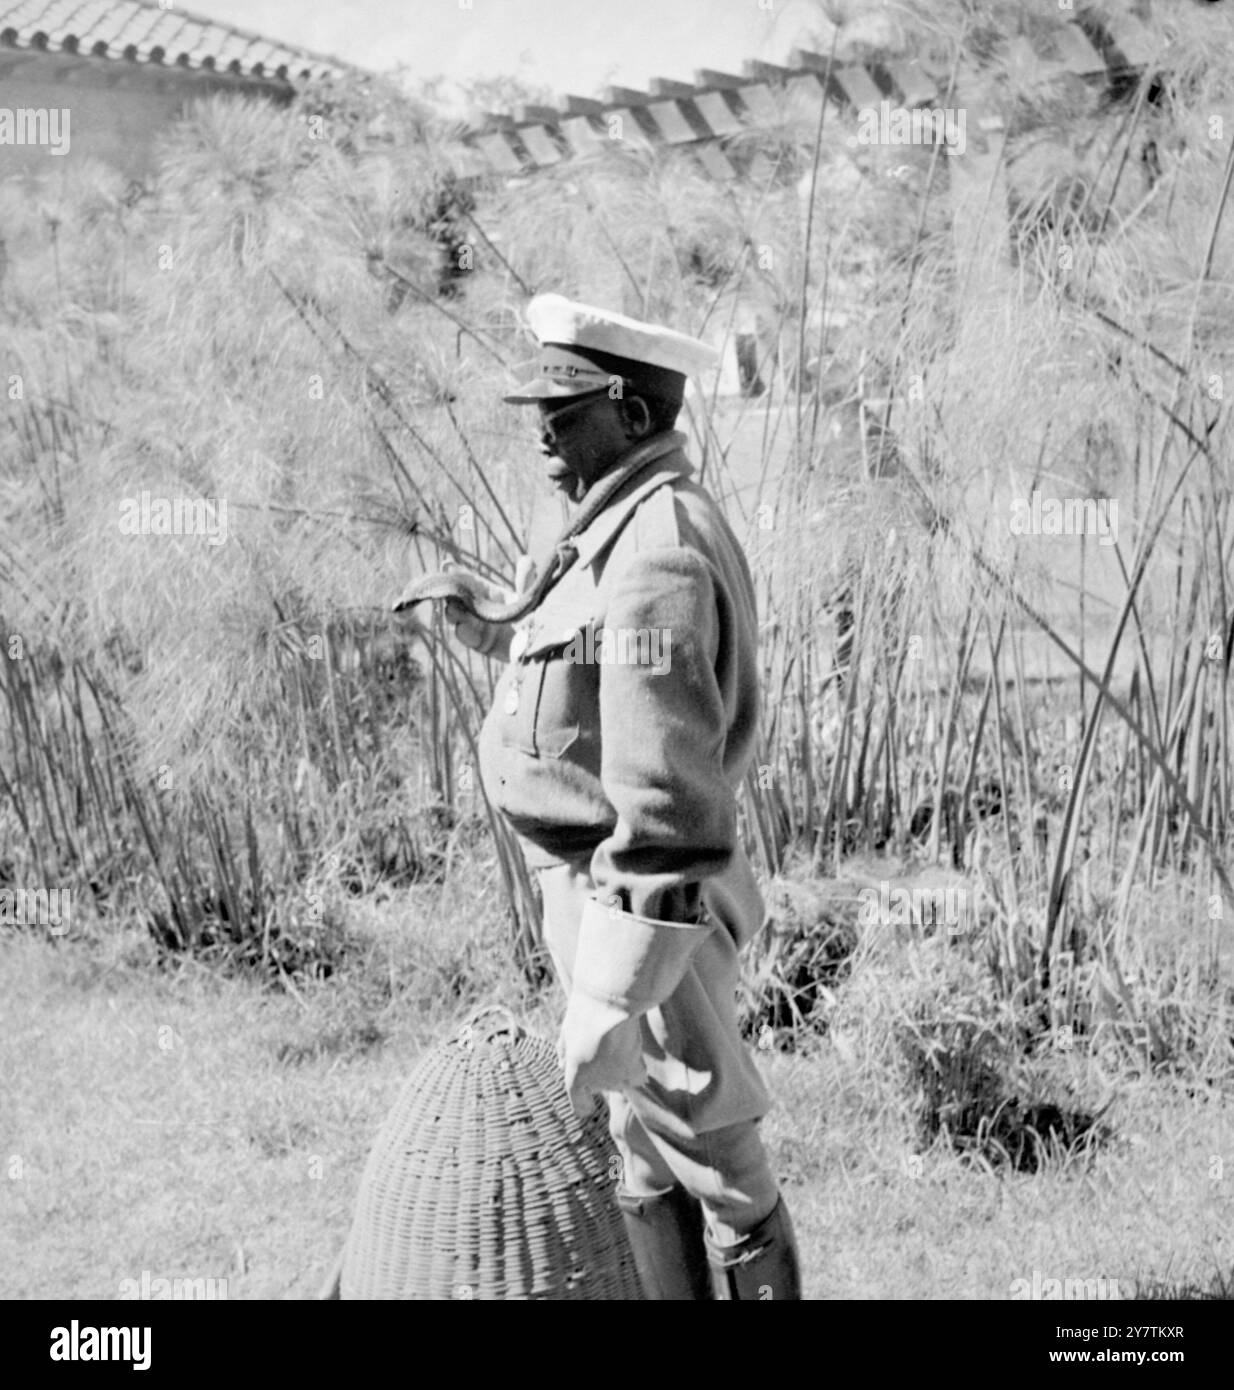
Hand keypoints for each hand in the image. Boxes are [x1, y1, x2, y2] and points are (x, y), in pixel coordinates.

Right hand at [441, 556, 534, 658]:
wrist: (543, 646)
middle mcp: (482, 608)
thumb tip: (526, 560)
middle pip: (459, 599)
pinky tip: (461, 627)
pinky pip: (470, 639)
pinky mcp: (483, 644)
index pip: (471, 581)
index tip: (446, 564)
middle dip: (450, 595)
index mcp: (491, 593)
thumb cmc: (536, 618)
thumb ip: (526, 582)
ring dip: (453, 613)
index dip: (458, 573)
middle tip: (446, 591)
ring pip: (459, 618)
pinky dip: (464, 633)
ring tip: (452, 609)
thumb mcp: (530, 598)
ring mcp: (480, 627)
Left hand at [559, 993, 646, 1117]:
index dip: (583, 1103)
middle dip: (599, 1073)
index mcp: (574, 1077)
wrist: (610, 1002)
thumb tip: (561, 1065)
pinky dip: (636, 1069)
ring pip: (619, 1083)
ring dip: (618, 1070)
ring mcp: (617, 1078)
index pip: (580, 1105)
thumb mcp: (566, 1032)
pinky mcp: (635, 1069)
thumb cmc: (585, 1013)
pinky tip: (633, 1053)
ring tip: (616, 1043)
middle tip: (600, 1046)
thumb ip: (564, 1053)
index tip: (588, 1104)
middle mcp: (596, 1083)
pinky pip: (637, 1078)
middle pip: (599, 1087)